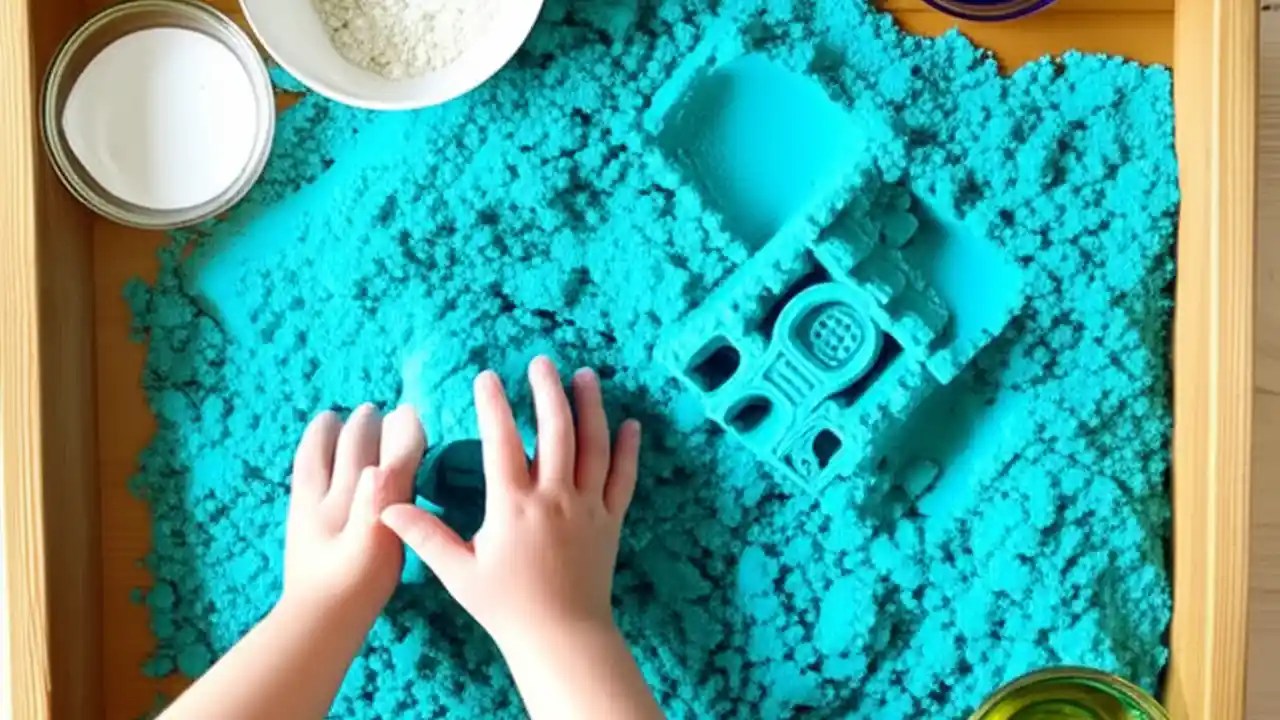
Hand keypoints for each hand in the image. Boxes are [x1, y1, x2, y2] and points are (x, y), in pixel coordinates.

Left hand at [283, 403, 426, 619]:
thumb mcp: (379, 536)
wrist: (317, 622)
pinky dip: (309, 461)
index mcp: (354, 496)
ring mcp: (310, 510)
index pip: (381, 453)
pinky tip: (312, 464)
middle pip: (346, 450)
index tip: (410, 412)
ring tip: (331, 419)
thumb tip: (394, 437)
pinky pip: (303, 481)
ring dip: (327, 437)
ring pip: (317, 461)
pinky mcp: (299, 526)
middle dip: (361, 427)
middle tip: (371, 410)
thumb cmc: (355, 583)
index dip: (398, 431)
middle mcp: (329, 495)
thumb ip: (387, 487)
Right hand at [381, 356, 641, 651]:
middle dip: (548, 391)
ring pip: (593, 445)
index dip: (494, 405)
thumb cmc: (505, 607)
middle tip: (541, 362)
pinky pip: (623, 478)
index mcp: (513, 506)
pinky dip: (628, 449)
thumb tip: (386, 506)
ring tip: (585, 376)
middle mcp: (554, 497)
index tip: (487, 377)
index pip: (502, 442)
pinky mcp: (611, 520)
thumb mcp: (458, 572)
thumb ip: (425, 535)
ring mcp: (587, 507)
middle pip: (555, 430)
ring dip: (590, 407)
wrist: (561, 636)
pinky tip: (630, 424)